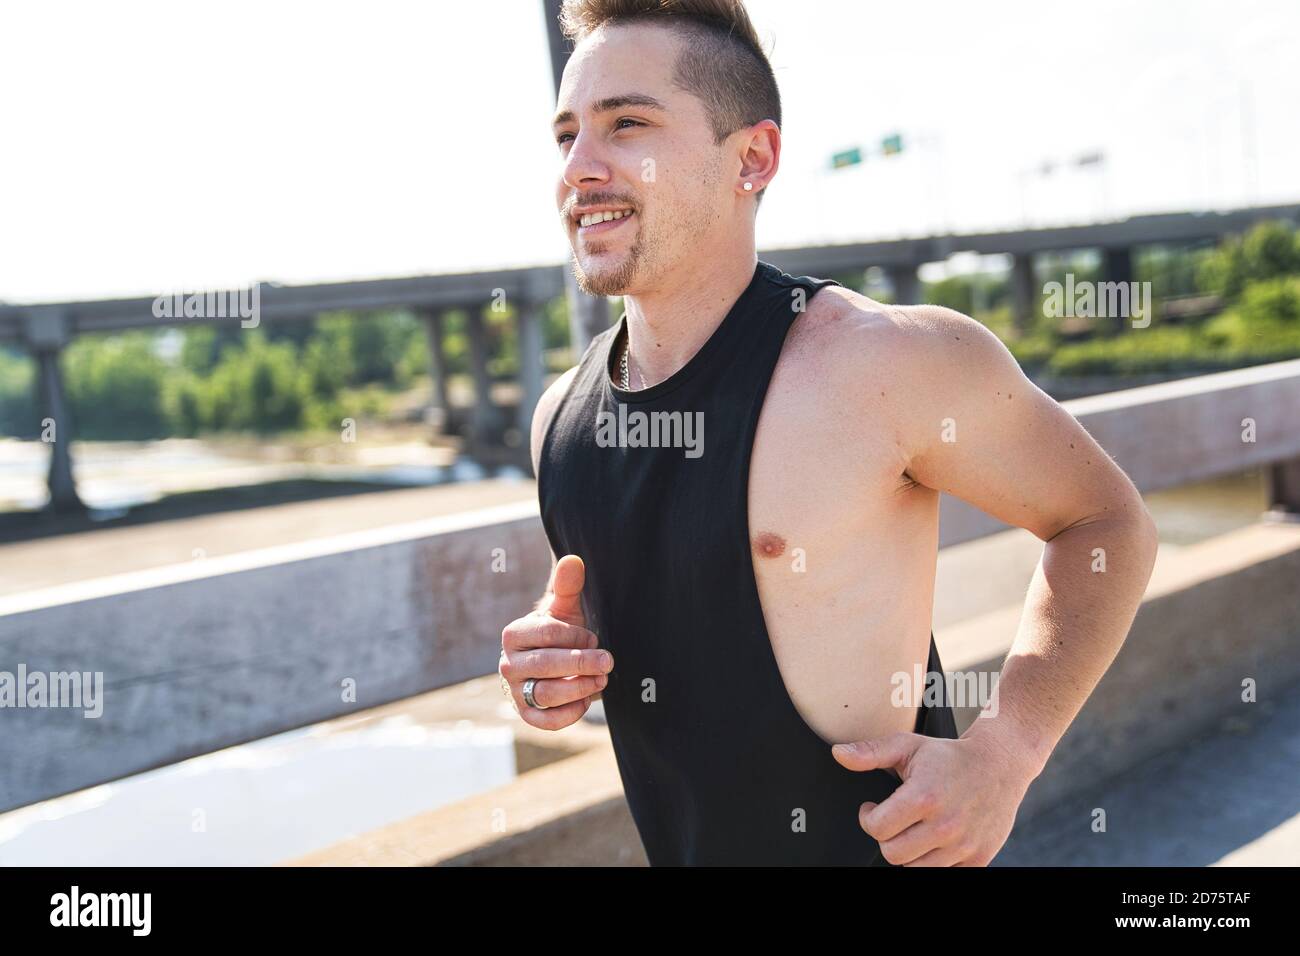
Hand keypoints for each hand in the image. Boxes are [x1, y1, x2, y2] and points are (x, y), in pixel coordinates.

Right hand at [499, 554, 613, 729]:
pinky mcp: (527, 714)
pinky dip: (569, 713)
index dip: (575, 636)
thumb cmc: (557, 633)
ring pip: (546, 694)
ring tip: (602, 680)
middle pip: (546, 665)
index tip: (594, 637)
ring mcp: (516, 691)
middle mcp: (508, 664)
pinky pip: (546, 720)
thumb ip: (567, 587)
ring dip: (579, 688)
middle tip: (609, 661)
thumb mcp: (563, 609)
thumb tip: (573, 560)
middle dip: (581, 662)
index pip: (546, 634)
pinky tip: (587, 700)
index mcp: (514, 634)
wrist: (547, 663)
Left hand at [830, 731, 1034, 865]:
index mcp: (924, 796)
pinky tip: (934, 838)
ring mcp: (964, 845)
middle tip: (893, 819)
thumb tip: (839, 754)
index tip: (873, 808)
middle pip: (893, 854)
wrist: (999, 765)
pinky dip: (933, 860)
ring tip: (915, 827)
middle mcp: (946, 825)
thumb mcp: (908, 746)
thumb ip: (870, 752)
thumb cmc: (949, 756)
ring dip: (909, 850)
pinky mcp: (978, 859)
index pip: (877, 829)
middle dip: (886, 836)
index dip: (868, 818)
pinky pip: (942, 874)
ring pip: (915, 868)